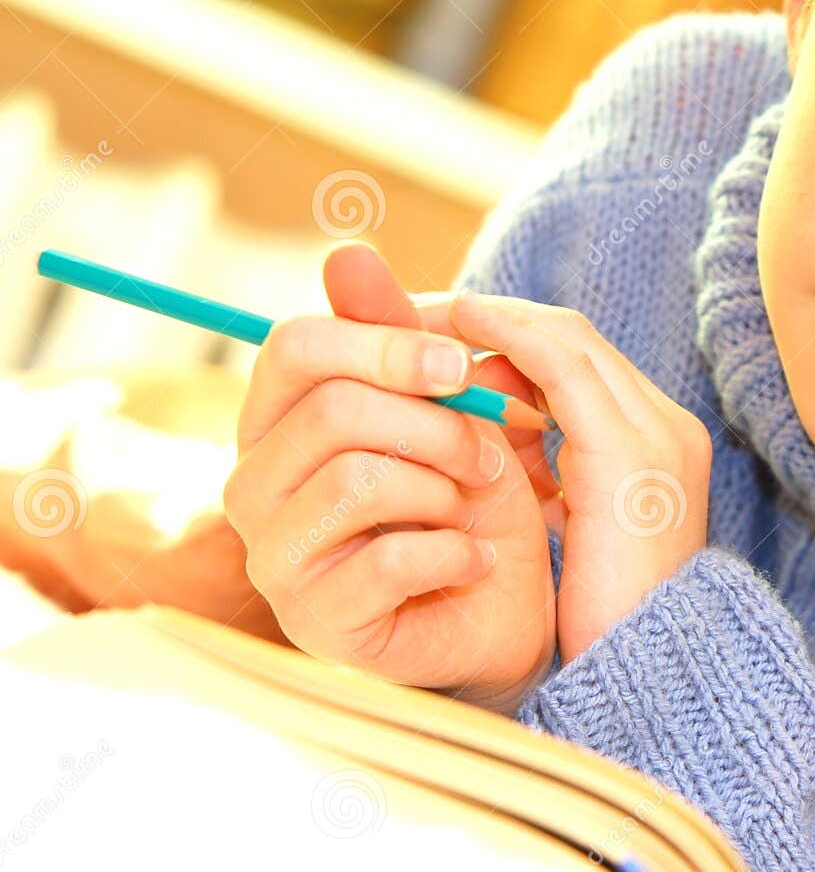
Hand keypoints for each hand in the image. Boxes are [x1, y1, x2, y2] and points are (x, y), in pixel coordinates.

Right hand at [221, 245, 555, 714]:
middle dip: (436, 425)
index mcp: (277, 421)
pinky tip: (473, 563)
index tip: (458, 365)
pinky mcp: (317, 622)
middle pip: (333, 409)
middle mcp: (253, 487)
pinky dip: (456, 553)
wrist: (504, 612)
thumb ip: (394, 336)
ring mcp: (276, 560)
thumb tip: (346, 249)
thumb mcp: (445, 409)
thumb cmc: (469, 502)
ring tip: (475, 509)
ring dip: (447, 490)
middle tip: (488, 454)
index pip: (294, 346)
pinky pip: (391, 560)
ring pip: (360, 480)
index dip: (385, 344)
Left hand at [445, 290, 711, 658]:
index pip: (578, 367)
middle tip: (418, 314)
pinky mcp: (628, 450)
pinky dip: (507, 335)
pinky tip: (458, 327)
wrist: (653, 672)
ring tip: (423, 316)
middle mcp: (665, 427)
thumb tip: (482, 429)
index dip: (508, 342)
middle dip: (494, 320)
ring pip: (566, 339)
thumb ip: (538, 473)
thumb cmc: (603, 623)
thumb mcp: (567, 531)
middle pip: (572, 340)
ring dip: (492, 320)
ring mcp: (654, 432)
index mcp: (656, 447)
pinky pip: (560, 365)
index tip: (443, 346)